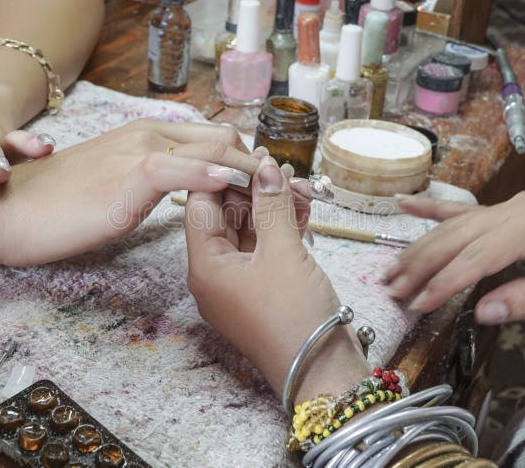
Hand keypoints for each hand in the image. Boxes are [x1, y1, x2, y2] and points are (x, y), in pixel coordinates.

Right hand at [0, 119, 258, 266]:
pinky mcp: (132, 174)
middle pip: (224, 138)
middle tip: (277, 197)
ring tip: (273, 200)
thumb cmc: (56, 204)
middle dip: (256, 166)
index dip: (244, 161)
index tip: (266, 189)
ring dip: (248, 174)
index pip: (214, 139)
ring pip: (214, 150)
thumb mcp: (114, 187)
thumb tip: (181, 190)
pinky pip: (184, 170)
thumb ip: (150, 182)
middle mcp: (150, 135)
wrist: (6, 210)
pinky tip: (231, 189)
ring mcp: (141, 150)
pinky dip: (213, 177)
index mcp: (147, 137)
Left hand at [184, 156, 369, 402]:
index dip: (224, 174)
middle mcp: (215, 274)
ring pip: (250, 230)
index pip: (200, 204)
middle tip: (283, 169)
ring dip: (274, 207)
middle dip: (256, 190)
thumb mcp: (283, 251)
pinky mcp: (263, 288)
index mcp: (205, 266)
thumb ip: (272, 203)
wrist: (323, 370)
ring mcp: (240, 282)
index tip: (251, 153)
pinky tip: (304, 209)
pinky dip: (283, 228)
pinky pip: (266, 248)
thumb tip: (265, 166)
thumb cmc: (294, 316)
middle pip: (226, 216)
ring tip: (302, 188)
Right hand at [384, 191, 524, 323]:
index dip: (444, 282)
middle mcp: (512, 210)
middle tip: (391, 289)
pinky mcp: (504, 210)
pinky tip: (403, 203)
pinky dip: (431, 208)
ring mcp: (506, 206)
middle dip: (420, 266)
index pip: (475, 258)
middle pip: (455, 238)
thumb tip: (481, 313)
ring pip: (452, 226)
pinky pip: (461, 209)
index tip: (417, 303)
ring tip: (391, 269)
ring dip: (419, 248)